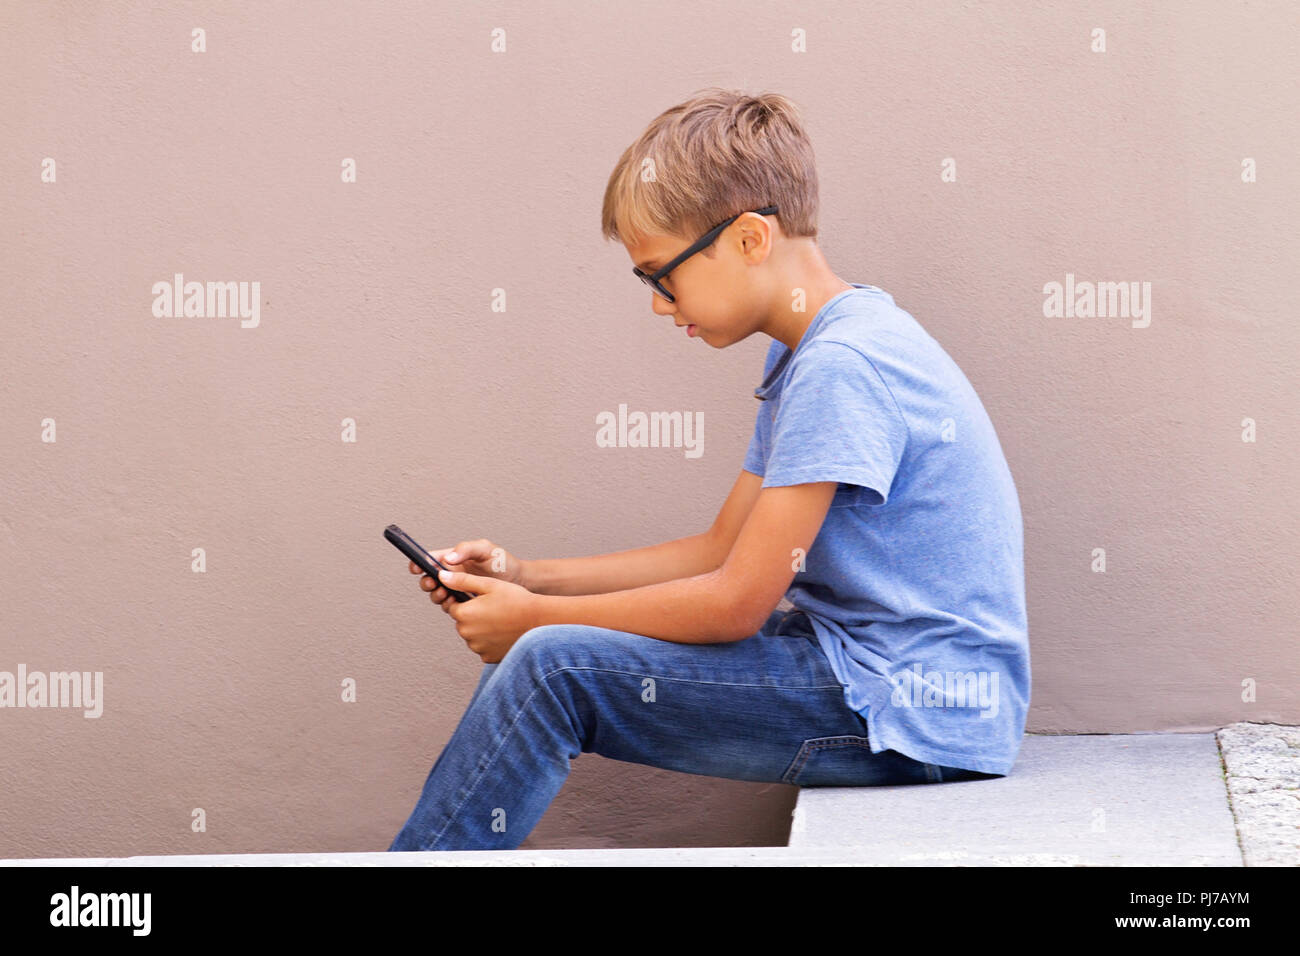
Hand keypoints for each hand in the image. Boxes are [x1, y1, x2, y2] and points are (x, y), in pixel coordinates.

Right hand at [411, 538, 527, 609]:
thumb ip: (466, 550)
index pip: (430, 560)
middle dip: (427, 582)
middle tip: (434, 584)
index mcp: (453, 558)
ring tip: (446, 593)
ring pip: (437, 594)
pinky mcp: (464, 603)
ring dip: (436, 595)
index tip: (416, 568)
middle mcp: (452, 574)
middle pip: (429, 579)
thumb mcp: (485, 549)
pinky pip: (449, 606)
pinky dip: (448, 605)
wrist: (518, 581)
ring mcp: (457, 589)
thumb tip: (448, 558)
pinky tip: (455, 603)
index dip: (419, 563)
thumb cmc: (502, 562)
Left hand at [435, 569, 537, 662]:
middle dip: (475, 616)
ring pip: (474, 636)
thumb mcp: (489, 585)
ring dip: (483, 630)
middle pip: (464, 623)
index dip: (468, 602)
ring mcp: (477, 647)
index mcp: (463, 613)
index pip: (454, 607)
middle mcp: (466, 633)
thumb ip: (462, 580)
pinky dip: (491, 642)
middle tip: (496, 610)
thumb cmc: (516, 600)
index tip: (484, 601)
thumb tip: (442, 576)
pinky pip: (484, 648)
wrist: (540, 622)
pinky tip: (505, 633)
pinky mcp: (487, 658)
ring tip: (503, 621)